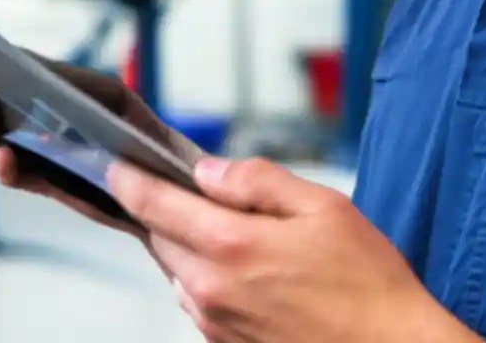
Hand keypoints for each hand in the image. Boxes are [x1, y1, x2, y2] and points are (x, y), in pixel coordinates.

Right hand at [0, 52, 199, 238]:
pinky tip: (6, 153)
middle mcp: (40, 126)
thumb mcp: (113, 98)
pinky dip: (5, 164)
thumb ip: (71, 82)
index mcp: (54, 96)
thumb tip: (27, 63)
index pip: (12, 77)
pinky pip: (17, 175)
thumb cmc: (145, 134)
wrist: (173, 186)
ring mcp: (40, 157)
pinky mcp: (49, 185)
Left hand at [108, 157, 482, 342]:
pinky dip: (208, 277)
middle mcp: (211, 289)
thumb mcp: (322, 207)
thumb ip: (256, 181)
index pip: (153, 205)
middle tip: (197, 192)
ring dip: (190, 246)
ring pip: (177, 270)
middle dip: (167, 210)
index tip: (117, 164)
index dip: (129, 179)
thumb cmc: (367, 284)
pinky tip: (250, 271)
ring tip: (238, 235)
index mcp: (230, 246)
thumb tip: (208, 171)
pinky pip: (197, 300)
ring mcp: (215, 322)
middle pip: (160, 237)